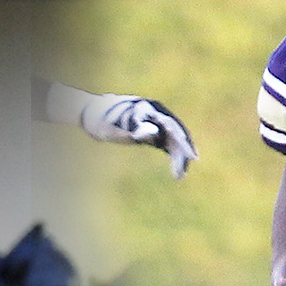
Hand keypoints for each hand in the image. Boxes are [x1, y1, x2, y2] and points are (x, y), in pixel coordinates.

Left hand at [81, 96, 198, 179]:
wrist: (94, 114)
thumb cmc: (103, 119)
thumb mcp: (115, 126)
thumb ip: (134, 128)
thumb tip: (153, 133)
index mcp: (150, 109)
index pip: (172, 126)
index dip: (182, 142)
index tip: (191, 156)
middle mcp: (157, 113)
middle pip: (177, 133)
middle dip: (183, 152)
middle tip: (183, 173)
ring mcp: (157, 122)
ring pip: (174, 140)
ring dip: (180, 156)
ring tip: (180, 176)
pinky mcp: (154, 132)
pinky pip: (169, 144)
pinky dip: (174, 156)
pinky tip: (177, 172)